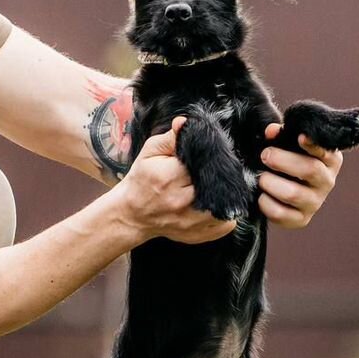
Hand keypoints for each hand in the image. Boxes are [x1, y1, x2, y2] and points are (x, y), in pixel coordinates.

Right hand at [115, 117, 235, 243]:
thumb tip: (185, 123)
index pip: (202, 160)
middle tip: (208, 171)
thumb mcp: (149, 153)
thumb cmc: (141, 180)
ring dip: (224, 194)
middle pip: (215, 181)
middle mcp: (181, 200)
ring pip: (225, 203)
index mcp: (168, 177)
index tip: (204, 155)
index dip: (207, 155)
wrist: (132, 214)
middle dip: (215, 174)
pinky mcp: (198, 234)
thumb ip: (170, 138)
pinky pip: (225, 223)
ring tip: (213, 187)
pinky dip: (225, 214)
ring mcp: (191, 220)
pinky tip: (214, 204)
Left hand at [258, 123, 343, 227]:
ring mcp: (315, 203)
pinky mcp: (301, 219)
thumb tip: (271, 131)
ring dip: (270, 182)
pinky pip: (280, 213)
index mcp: (330, 159)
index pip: (327, 151)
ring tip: (262, 177)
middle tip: (265, 155)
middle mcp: (327, 181)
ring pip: (293, 193)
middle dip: (282, 160)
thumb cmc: (286, 158)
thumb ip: (280, 134)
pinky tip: (262, 195)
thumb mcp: (286, 144)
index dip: (313, 145)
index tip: (300, 137)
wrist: (281, 187)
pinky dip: (265, 202)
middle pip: (310, 169)